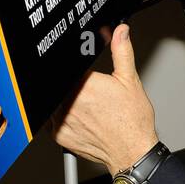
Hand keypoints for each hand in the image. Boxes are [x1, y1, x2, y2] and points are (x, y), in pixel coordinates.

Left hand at [50, 23, 157, 176]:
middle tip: (85, 90)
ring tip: (84, 103)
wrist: (132, 151)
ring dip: (62, 99)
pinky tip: (79, 117)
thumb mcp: (130, 80)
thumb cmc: (133, 120)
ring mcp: (61, 120)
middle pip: (59, 85)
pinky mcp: (58, 135)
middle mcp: (70, 102)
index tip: (83, 74)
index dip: (72, 67)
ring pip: (52, 101)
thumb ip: (122, 52)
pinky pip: (51, 119)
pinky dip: (60, 116)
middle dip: (69, 84)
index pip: (68, 67)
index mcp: (85, 85)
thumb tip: (121, 32)